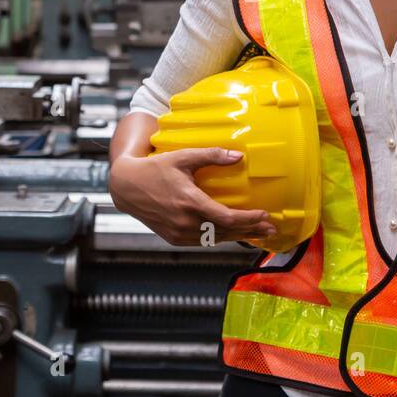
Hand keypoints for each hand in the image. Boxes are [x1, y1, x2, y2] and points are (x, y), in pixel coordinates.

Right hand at [109, 148, 276, 246]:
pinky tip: (232, 233)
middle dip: (251, 230)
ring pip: (216, 239)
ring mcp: (179, 233)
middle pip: (226, 232)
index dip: (249, 219)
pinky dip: (220, 237)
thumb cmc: (154, 168)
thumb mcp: (183, 157)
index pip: (227, 217)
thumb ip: (211, 155)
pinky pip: (204, 241)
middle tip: (270, 229)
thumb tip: (237, 156)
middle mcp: (185, 221)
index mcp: (189, 202)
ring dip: (238, 236)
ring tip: (256, 232)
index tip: (265, 215)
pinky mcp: (174, 239)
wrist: (126, 187)